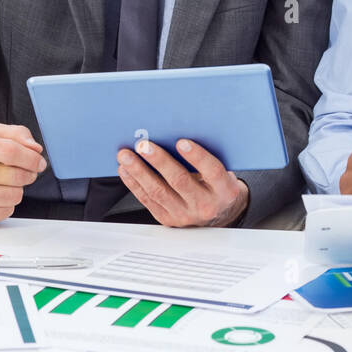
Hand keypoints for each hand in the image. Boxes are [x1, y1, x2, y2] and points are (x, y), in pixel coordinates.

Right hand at [0, 124, 46, 227]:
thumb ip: (16, 134)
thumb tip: (35, 149)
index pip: (10, 151)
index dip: (31, 158)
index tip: (39, 162)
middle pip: (14, 175)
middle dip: (28, 174)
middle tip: (26, 173)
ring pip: (13, 195)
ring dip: (17, 190)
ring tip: (6, 184)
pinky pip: (6, 212)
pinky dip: (7, 204)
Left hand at [116, 138, 248, 227]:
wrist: (220, 214)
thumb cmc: (220, 185)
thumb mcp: (225, 172)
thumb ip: (207, 158)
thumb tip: (178, 132)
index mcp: (225, 190)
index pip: (213, 172)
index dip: (197, 156)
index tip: (182, 142)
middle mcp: (206, 205)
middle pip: (180, 181)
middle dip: (159, 161)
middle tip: (144, 145)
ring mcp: (185, 215)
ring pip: (159, 191)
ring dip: (139, 171)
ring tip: (126, 155)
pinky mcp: (169, 219)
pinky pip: (148, 200)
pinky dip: (134, 183)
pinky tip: (125, 169)